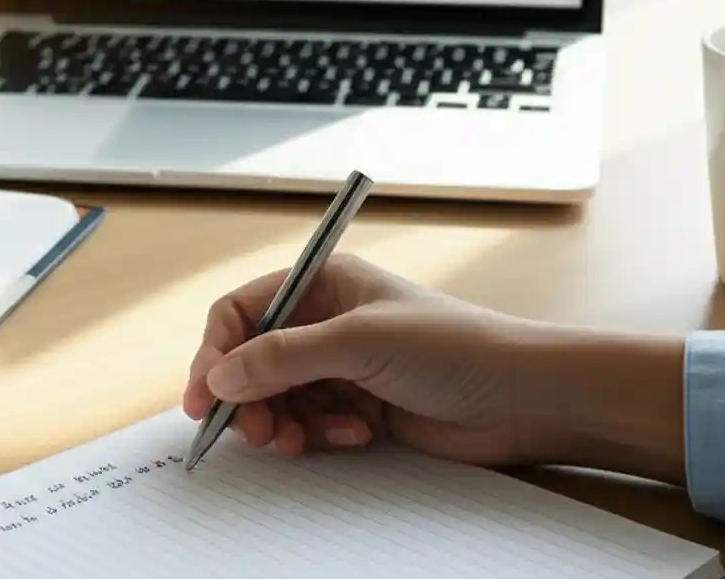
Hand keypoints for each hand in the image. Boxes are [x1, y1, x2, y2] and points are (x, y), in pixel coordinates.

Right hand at [183, 255, 686, 480]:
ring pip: (277, 398)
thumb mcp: (361, 341)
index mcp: (324, 283)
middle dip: (247, 397)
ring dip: (282, 423)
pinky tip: (359, 435)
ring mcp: (343, 366)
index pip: (243, 311)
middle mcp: (327, 321)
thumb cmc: (456, 346)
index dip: (216, 351)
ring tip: (300, 440)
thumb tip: (219, 375)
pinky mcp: (359, 406)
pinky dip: (321, 436)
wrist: (521, 397)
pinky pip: (311, 424)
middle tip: (255, 430)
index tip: (203, 396)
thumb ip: (283, 357)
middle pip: (252, 360)